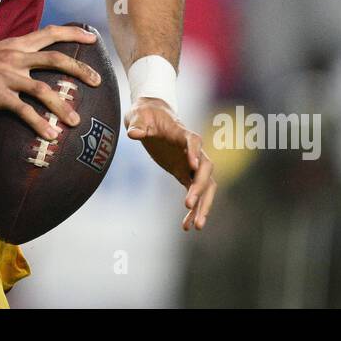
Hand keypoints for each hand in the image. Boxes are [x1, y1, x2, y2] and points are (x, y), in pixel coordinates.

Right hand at [0, 25, 100, 140]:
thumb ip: (15, 56)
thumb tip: (33, 64)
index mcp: (16, 44)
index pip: (50, 32)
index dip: (73, 32)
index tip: (92, 37)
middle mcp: (15, 56)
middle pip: (56, 59)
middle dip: (80, 70)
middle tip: (97, 81)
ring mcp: (6, 75)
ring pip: (43, 89)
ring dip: (62, 106)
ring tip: (76, 121)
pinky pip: (23, 111)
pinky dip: (39, 124)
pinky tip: (50, 135)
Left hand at [125, 98, 216, 231]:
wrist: (150, 115)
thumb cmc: (145, 113)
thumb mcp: (138, 115)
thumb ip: (138, 124)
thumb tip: (134, 134)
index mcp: (182, 132)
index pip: (194, 141)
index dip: (195, 152)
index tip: (193, 166)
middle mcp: (192, 150)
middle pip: (206, 168)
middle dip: (201, 187)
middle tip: (189, 205)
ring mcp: (190, 163)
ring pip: (206, 185)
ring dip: (203, 205)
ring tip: (196, 226)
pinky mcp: (184, 173)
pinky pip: (194, 193)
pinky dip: (192, 209)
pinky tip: (185, 226)